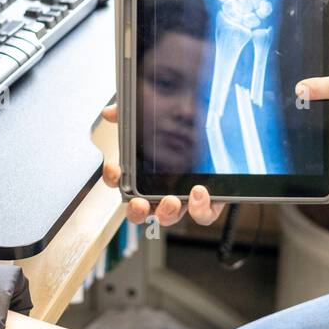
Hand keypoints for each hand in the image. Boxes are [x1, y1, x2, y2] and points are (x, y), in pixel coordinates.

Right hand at [98, 105, 225, 226]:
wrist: (218, 133)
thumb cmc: (181, 131)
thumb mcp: (155, 117)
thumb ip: (130, 115)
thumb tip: (110, 112)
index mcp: (143, 173)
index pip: (121, 182)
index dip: (114, 179)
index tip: (116, 170)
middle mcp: (160, 190)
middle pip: (140, 210)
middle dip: (137, 210)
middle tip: (140, 203)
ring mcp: (182, 197)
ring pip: (168, 216)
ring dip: (166, 212)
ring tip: (171, 200)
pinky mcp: (206, 201)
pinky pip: (201, 214)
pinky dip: (199, 208)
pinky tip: (199, 191)